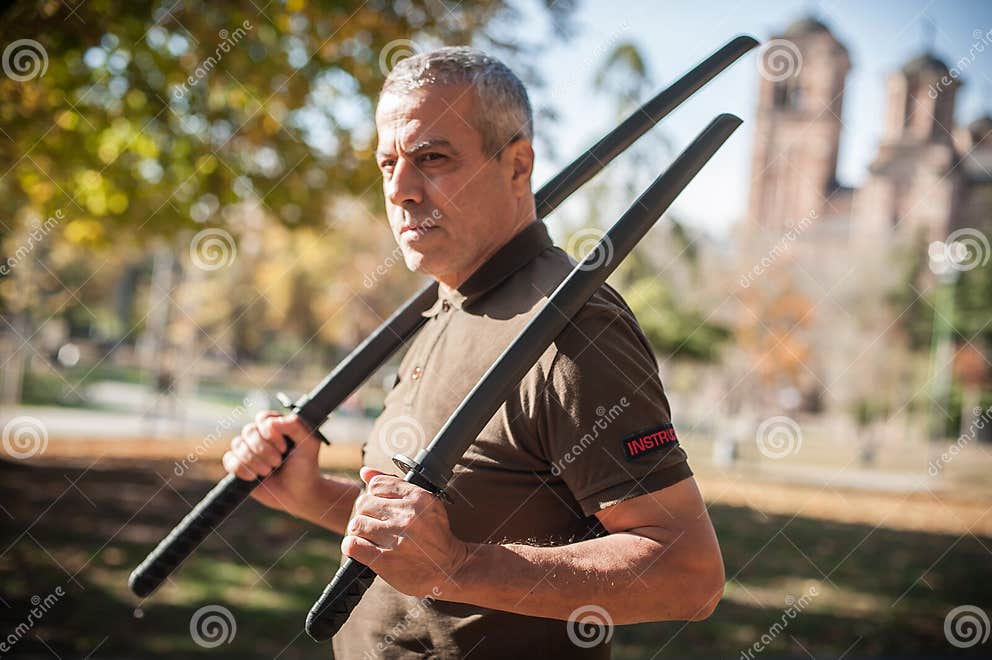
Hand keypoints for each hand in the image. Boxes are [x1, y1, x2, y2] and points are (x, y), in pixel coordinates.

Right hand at [222, 411, 321, 513]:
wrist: (299, 494)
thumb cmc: (305, 467)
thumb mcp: (309, 444)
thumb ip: (295, 426)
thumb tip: (271, 422)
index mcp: (276, 425)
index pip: (263, 418)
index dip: (270, 433)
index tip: (284, 448)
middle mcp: (260, 435)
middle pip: (249, 431)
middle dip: (264, 450)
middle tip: (278, 462)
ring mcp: (248, 450)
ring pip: (238, 444)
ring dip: (254, 460)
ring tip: (269, 471)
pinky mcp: (239, 466)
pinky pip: (229, 460)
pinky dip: (241, 469)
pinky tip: (254, 477)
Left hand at [342, 467, 470, 598]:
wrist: (451, 568)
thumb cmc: (436, 534)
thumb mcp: (425, 503)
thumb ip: (394, 484)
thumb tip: (365, 472)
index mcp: (418, 498)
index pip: (377, 484)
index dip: (376, 496)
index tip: (382, 507)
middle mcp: (407, 516)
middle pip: (364, 503)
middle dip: (367, 514)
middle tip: (378, 524)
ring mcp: (395, 539)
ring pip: (356, 524)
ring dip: (361, 531)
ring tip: (373, 538)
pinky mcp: (385, 561)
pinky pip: (352, 545)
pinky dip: (354, 547)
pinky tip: (365, 549)